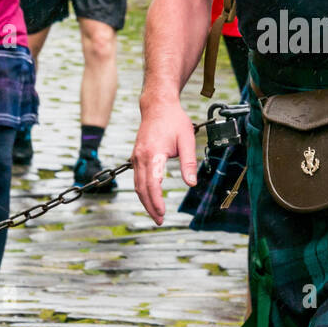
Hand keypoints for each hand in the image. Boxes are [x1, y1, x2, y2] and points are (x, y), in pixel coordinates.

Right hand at [133, 98, 197, 224]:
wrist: (157, 105)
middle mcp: (141, 157)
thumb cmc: (174, 120)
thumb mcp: (187, 139)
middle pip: (142, 188)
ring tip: (155, 214)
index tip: (162, 213)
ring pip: (137, 185)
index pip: (152, 183)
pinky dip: (142, 191)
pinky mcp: (136, 156)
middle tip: (159, 220)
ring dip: (145, 201)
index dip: (156, 201)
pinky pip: (137, 178)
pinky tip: (150, 198)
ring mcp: (136, 156)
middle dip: (150, 206)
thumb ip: (189, 162)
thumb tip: (191, 184)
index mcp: (153, 153)